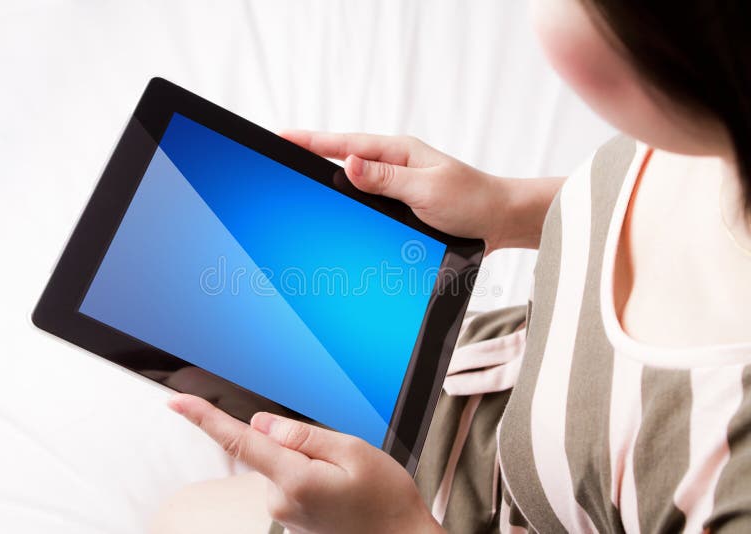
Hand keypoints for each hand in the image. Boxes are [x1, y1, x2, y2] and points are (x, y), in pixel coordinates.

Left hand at [169, 394, 442, 533]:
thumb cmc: (386, 499)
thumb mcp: (353, 450)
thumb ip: (303, 435)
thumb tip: (262, 423)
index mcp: (294, 479)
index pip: (239, 440)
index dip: (204, 418)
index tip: (175, 401)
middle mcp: (281, 501)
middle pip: (272, 448)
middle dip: (300, 440)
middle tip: (344, 457)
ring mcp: (287, 515)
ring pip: (284, 465)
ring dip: (310, 460)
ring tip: (349, 478)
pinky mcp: (294, 522)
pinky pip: (293, 482)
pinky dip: (312, 476)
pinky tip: (342, 490)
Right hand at [280, 131, 561, 250]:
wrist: (499, 221)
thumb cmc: (471, 200)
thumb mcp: (426, 188)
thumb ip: (386, 178)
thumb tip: (348, 164)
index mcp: (399, 152)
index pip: (346, 145)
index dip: (312, 142)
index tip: (282, 138)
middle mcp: (395, 166)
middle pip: (344, 161)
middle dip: (312, 159)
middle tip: (281, 160)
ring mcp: (397, 185)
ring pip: (355, 183)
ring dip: (330, 184)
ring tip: (299, 184)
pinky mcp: (402, 205)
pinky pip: (368, 201)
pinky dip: (350, 204)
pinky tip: (337, 211)